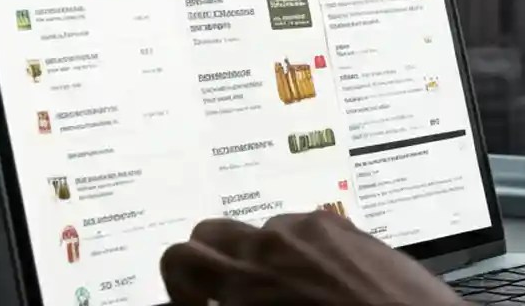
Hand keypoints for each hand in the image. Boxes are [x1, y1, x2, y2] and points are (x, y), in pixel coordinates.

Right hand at [160, 211, 461, 305]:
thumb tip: (217, 301)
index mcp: (249, 281)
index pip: (180, 258)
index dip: (179, 285)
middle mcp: (274, 246)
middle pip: (211, 231)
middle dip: (211, 262)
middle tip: (229, 296)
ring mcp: (312, 230)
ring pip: (261, 230)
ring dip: (260, 256)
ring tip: (287, 291)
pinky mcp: (346, 226)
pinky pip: (304, 228)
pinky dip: (300, 249)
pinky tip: (324, 281)